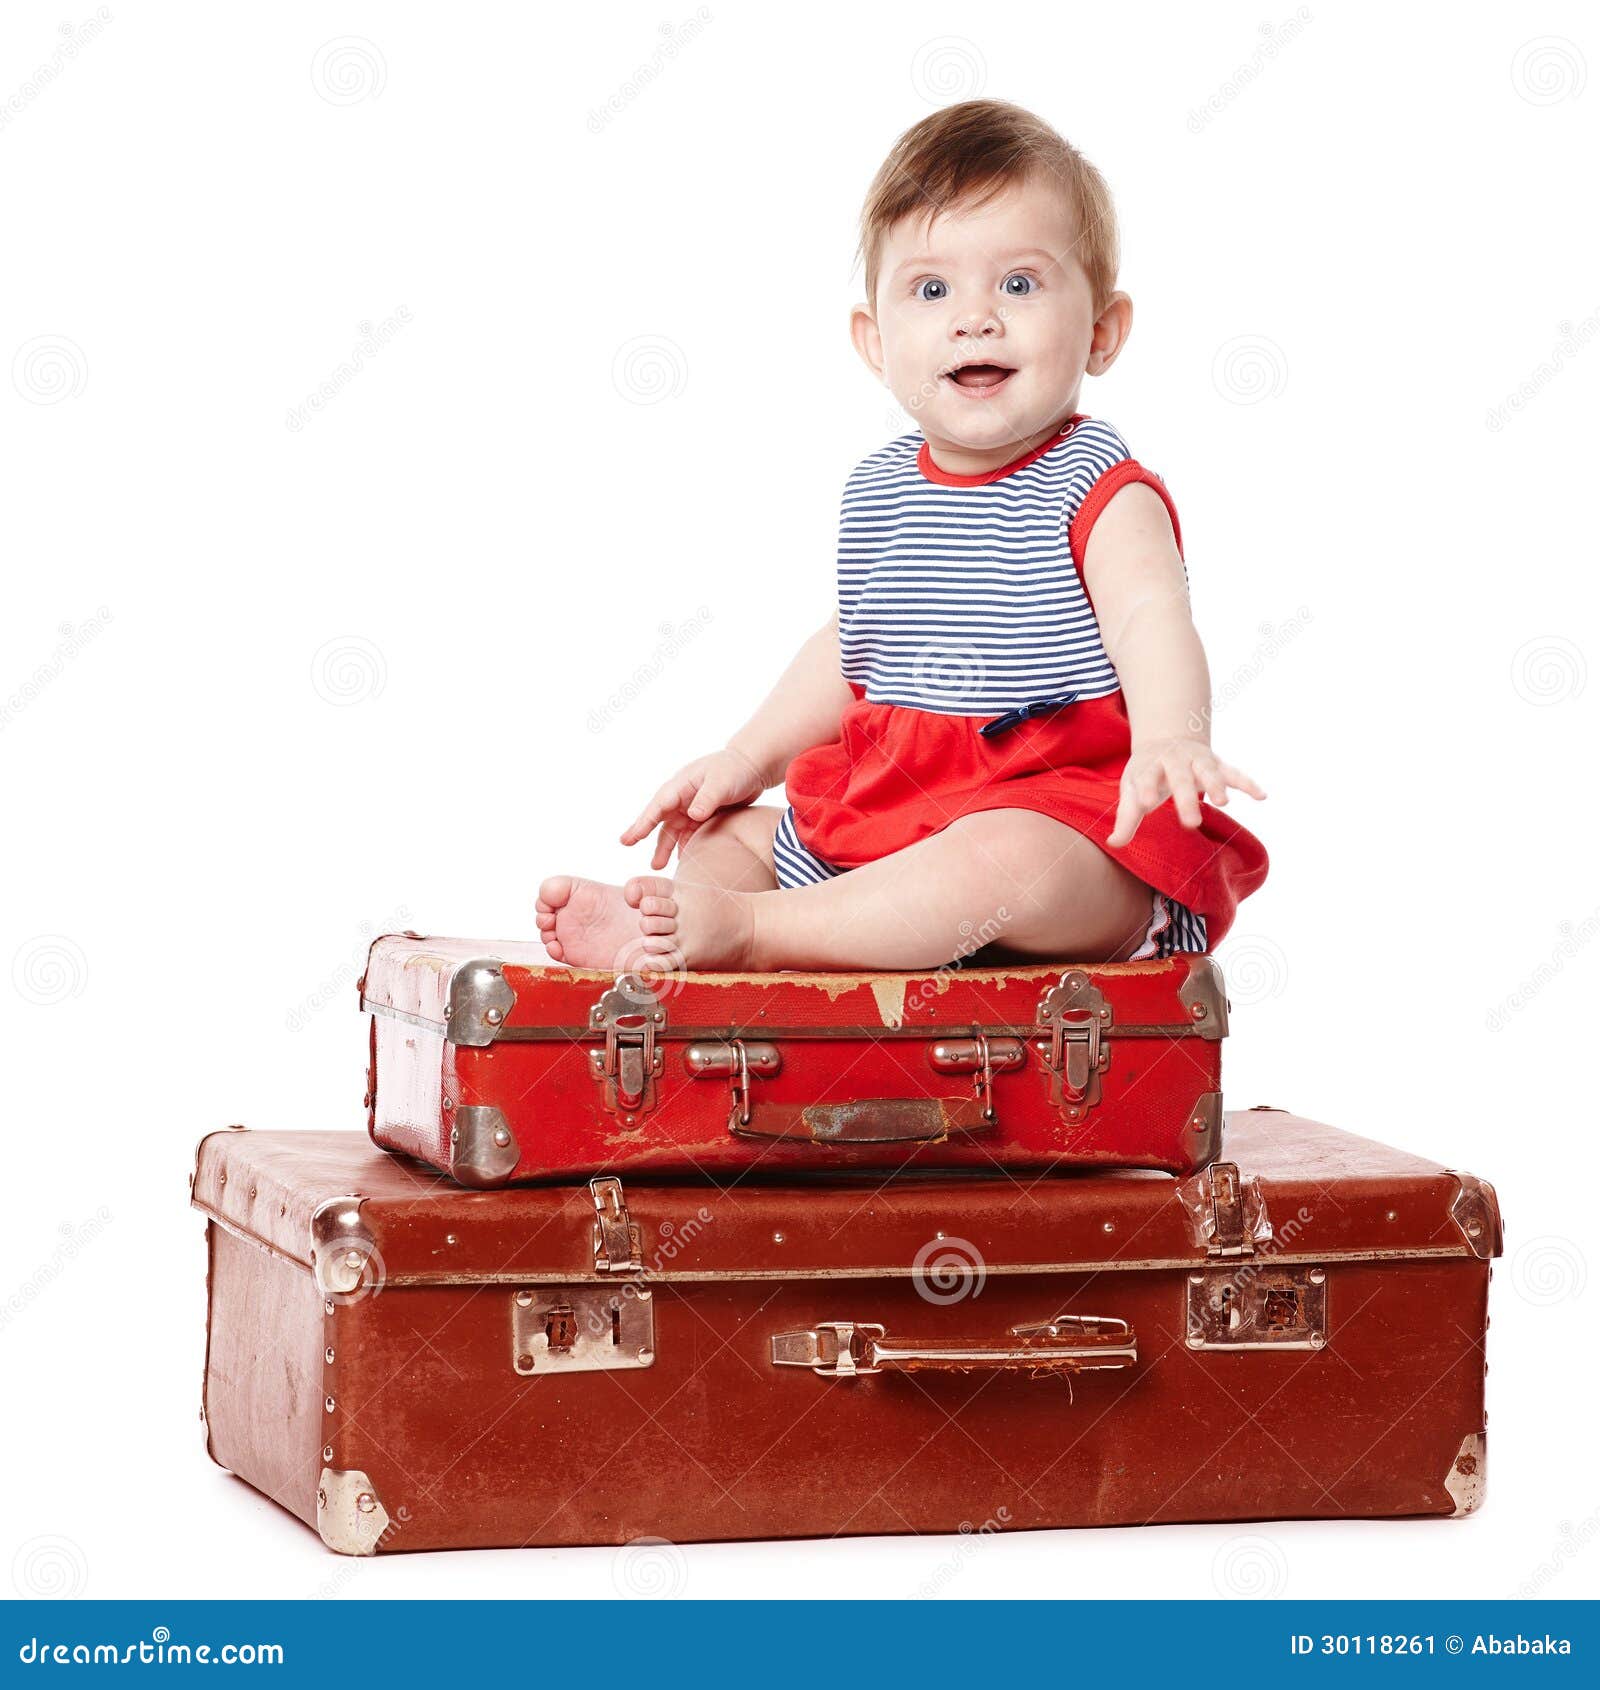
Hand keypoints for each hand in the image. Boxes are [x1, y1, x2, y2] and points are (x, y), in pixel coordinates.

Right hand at [620, 747, 769, 869]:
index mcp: (681, 786)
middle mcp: (682, 797)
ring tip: (657, 866)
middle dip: (645, 834)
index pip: (658, 806)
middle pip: (661, 820)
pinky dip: (685, 845)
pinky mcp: (704, 815)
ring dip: (666, 846)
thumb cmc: (736, 769)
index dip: (643, 823)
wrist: (753, 766)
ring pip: (674, 830)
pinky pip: (690, 833)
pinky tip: (683, 860)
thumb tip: (692, 815)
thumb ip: (708, 799)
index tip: (629, 839)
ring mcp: (692, 806)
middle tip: (627, 846)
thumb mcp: (722, 782)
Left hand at [1106, 737, 1264, 848]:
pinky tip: (1262, 796)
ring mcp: (1198, 760)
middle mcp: (1175, 759)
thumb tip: (1113, 843)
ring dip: (1217, 785)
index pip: (1146, 776)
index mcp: (1150, 765)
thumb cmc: (1146, 773)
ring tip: (1223, 803)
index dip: (1144, 788)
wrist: (1167, 740)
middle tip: (1191, 823)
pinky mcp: (1217, 763)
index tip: (1143, 804)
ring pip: (1209, 770)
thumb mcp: (1131, 789)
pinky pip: (1235, 772)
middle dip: (1186, 798)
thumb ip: (1125, 817)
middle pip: (1180, 777)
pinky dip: (1248, 782)